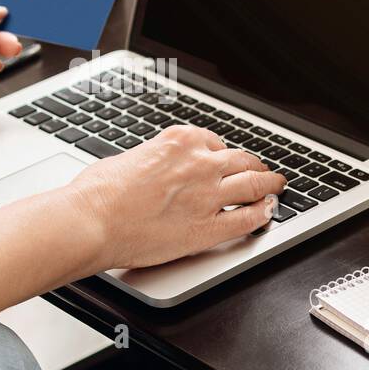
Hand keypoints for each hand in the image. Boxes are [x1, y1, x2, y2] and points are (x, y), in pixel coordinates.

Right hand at [68, 126, 286, 270]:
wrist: (92, 221)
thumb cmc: (98, 193)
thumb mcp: (127, 158)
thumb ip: (152, 161)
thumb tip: (153, 169)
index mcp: (178, 141)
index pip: (214, 143)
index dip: (224, 154)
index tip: (228, 160)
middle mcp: (199, 163)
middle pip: (241, 160)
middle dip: (255, 165)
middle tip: (263, 171)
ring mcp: (208, 195)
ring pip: (253, 185)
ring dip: (269, 186)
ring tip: (276, 188)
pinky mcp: (207, 228)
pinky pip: (246, 219)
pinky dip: (262, 214)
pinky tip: (267, 213)